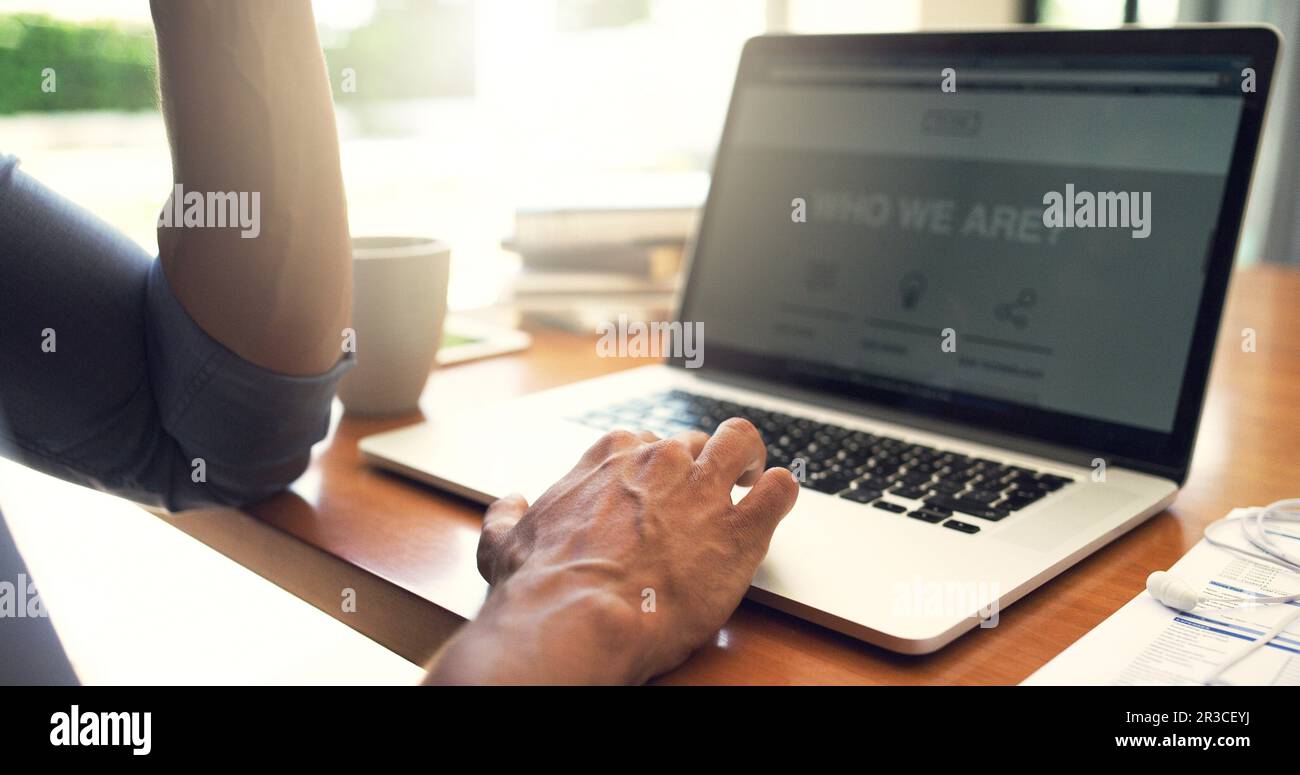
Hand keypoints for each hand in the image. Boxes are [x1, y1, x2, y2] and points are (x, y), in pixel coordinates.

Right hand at [425, 418, 799, 683]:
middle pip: (696, 442)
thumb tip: (510, 505)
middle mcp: (660, 462)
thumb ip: (508, 517)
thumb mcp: (504, 544)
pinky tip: (774, 507)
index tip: (659, 488)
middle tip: (706, 496)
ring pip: (743, 443)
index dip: (657, 466)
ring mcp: (703, 490)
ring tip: (752, 482)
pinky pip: (781, 490)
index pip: (647, 441)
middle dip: (703, 466)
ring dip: (750, 459)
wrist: (577, 619)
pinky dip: (782, 494)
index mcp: (610, 457)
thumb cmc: (541, 586)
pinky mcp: (740, 529)